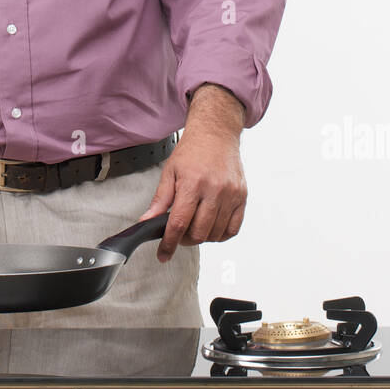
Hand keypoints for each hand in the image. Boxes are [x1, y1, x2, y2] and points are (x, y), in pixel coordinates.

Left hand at [138, 126, 246, 261]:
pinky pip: (233, 229)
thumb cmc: (192, 151)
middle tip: (179, 233)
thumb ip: (160, 200)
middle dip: (185, 240)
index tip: (163, 255)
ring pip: (215, 234)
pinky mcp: (242, 197)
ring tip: (194, 225)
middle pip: (199, 233)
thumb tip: (147, 221)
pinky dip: (220, 234)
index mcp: (193, 183)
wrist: (216, 134)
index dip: (169, 244)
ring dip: (202, 237)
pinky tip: (211, 226)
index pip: (179, 223)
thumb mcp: (169, 172)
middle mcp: (215, 190)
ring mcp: (231, 195)